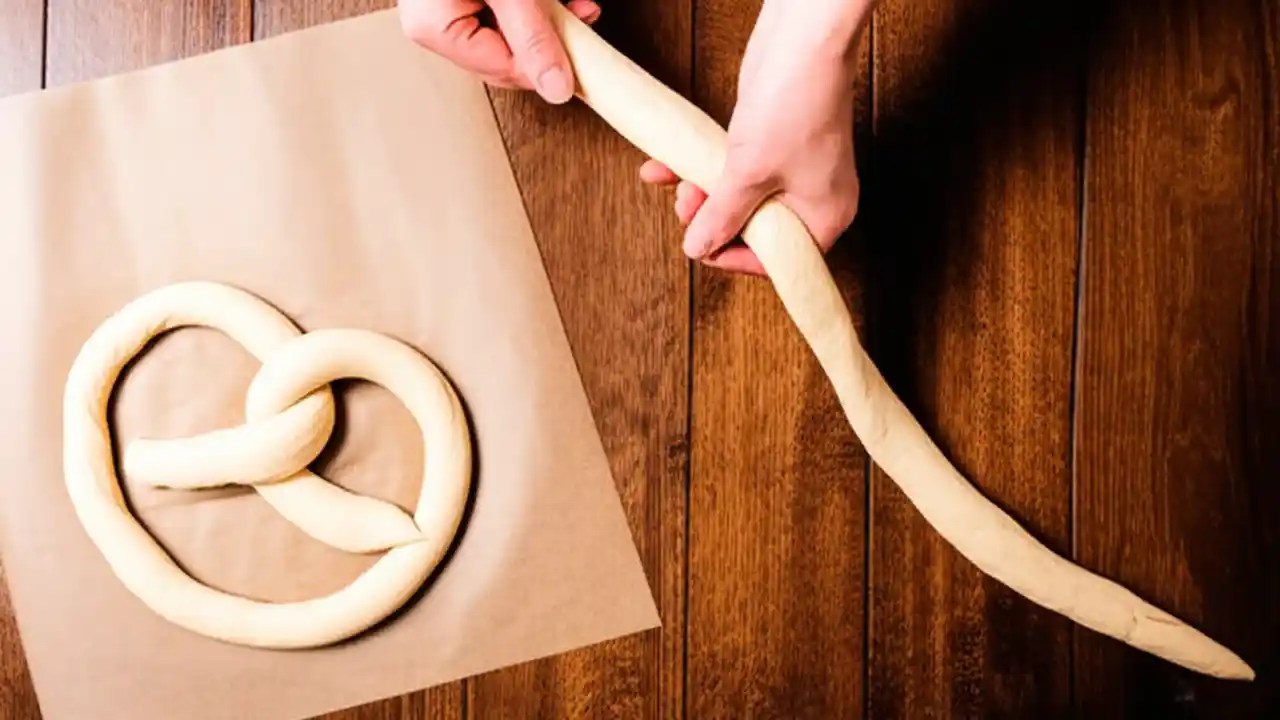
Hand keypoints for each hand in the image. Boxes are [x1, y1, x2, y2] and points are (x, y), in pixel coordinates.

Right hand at [399, 0, 600, 102]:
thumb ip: (532, 36)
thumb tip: (556, 87)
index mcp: (435, 28)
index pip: (503, 70)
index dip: (546, 63)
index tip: (581, 56)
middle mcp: (435, 24)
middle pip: (506, 56)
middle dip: (548, 40)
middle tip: (579, 23)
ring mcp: (445, 9)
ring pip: (508, 34)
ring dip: (544, 22)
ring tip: (571, 7)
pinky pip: (500, 14)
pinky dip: (529, 8)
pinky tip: (555, 1)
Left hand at [641, 1, 868, 274]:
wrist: (804, 39)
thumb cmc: (795, 104)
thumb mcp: (748, 174)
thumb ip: (721, 217)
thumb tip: (698, 247)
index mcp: (825, 216)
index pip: (777, 261)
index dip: (733, 257)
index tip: (700, 246)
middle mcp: (814, 198)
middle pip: (754, 231)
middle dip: (713, 219)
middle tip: (686, 206)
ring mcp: (794, 171)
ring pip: (740, 200)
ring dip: (703, 194)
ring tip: (678, 183)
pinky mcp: (774, 145)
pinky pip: (735, 171)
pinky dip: (705, 170)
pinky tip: (669, 165)